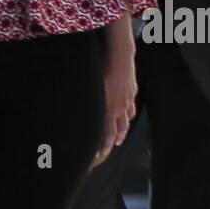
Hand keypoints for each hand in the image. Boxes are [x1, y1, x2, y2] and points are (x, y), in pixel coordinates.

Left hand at [94, 42, 136, 164]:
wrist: (119, 56)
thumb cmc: (102, 68)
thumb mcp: (89, 87)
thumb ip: (86, 101)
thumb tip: (77, 107)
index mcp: (108, 109)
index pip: (108, 133)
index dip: (105, 145)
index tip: (102, 152)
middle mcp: (119, 107)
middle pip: (120, 129)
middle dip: (116, 139)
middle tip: (113, 145)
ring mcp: (128, 99)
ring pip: (128, 118)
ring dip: (124, 128)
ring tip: (121, 134)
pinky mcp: (132, 91)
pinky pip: (131, 106)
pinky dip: (129, 112)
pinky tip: (127, 112)